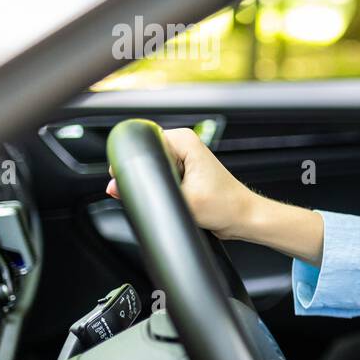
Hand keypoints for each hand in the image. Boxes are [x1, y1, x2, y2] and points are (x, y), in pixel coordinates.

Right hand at [106, 127, 257, 238]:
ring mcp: (183, 159)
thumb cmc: (226, 206)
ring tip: (180, 196)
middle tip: (167, 192)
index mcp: (184, 140)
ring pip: (152, 170)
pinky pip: (162, 178)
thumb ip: (148, 194)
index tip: (132, 179)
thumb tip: (115, 188)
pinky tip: (178, 199)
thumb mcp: (184, 201)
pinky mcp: (183, 173)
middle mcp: (183, 145)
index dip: (132, 162)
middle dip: (145, 176)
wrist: (243, 218)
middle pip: (145, 156)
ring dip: (156, 185)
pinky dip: (163, 190)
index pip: (143, 141)